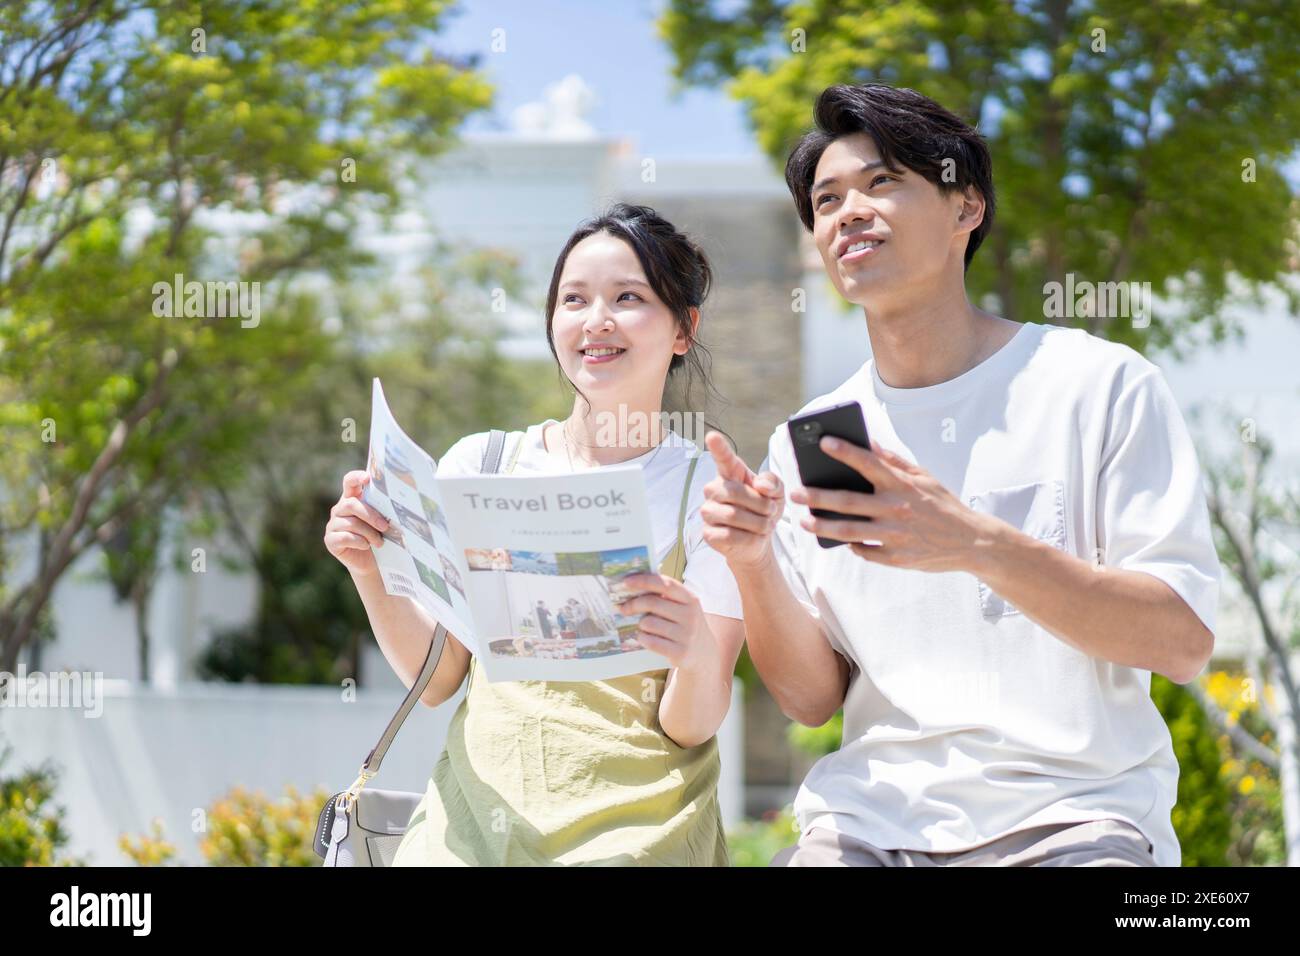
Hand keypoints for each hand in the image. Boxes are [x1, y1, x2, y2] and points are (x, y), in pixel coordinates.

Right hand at [324, 470, 391, 576]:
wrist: (371, 563)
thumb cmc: (379, 537)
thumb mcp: (381, 521)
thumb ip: (383, 509)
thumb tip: (398, 502)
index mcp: (352, 499)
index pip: (349, 482)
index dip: (356, 477)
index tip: (368, 478)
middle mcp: (340, 509)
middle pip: (351, 504)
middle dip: (371, 515)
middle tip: (385, 527)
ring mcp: (333, 524)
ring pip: (351, 523)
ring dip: (369, 533)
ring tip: (380, 542)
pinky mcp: (330, 540)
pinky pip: (345, 537)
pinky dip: (359, 542)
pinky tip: (366, 546)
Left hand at [615, 573, 713, 670]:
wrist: (704, 654)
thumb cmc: (685, 626)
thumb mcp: (683, 608)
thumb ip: (665, 596)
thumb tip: (633, 586)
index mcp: (690, 599)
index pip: (665, 584)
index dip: (644, 581)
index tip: (626, 582)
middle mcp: (691, 615)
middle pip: (652, 603)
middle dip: (633, 604)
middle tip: (623, 608)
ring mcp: (687, 635)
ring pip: (648, 623)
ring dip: (641, 625)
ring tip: (645, 628)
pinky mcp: (680, 652)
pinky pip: (650, 641)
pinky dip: (643, 639)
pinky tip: (646, 638)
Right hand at [699, 430, 785, 570]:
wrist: (758, 541)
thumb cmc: (764, 511)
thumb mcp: (777, 493)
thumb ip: (773, 483)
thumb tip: (761, 485)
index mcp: (731, 474)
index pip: (723, 458)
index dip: (718, 447)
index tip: (712, 436)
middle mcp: (714, 489)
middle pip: (736, 492)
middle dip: (761, 505)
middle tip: (770, 512)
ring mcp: (708, 511)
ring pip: (733, 515)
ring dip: (757, 523)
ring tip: (763, 525)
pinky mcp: (708, 533)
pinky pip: (730, 535)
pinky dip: (748, 539)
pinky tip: (750, 537)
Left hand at [789, 436, 993, 572]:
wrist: (971, 541)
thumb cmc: (941, 504)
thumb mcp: (924, 477)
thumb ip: (894, 461)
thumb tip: (867, 442)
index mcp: (902, 484)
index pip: (869, 462)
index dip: (845, 451)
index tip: (823, 442)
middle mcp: (896, 508)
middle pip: (849, 501)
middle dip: (818, 496)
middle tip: (795, 493)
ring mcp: (895, 535)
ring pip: (850, 531)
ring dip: (823, 526)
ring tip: (804, 522)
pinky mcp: (896, 558)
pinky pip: (865, 551)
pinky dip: (852, 545)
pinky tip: (839, 540)